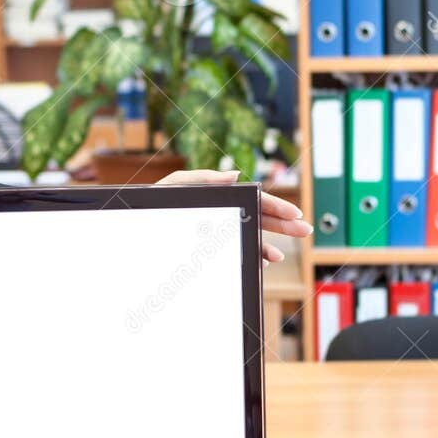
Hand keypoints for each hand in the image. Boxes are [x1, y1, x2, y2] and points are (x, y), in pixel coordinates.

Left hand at [155, 169, 310, 266]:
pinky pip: (235, 253)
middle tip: (305, 232)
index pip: (254, 199)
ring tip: (276, 256)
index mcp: (219, 196)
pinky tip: (258, 261)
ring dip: (266, 246)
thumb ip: (203, 180)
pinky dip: (249, 256)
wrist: (133, 226)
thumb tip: (234, 175)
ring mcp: (217, 233)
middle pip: (259, 218)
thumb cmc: (153, 203)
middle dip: (283, 226)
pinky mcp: (210, 251)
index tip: (295, 215)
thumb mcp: (175, 186)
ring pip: (249, 238)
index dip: (276, 207)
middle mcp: (222, 214)